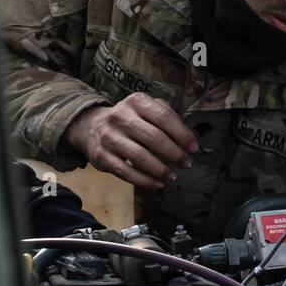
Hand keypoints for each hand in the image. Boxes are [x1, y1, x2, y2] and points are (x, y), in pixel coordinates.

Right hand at [65, 95, 198, 190]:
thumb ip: (167, 116)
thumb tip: (188, 139)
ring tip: (173, 176)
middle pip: (154, 137)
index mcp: (136, 101)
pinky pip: (125, 172)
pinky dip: (144, 181)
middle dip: (174, 153)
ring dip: (160, 170)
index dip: (182, 134)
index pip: (164, 117)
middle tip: (186, 164)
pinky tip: (157, 184)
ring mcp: (109, 136)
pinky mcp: (101, 156)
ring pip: (139, 157)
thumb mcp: (146, 108)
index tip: (193, 148)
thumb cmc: (130, 119)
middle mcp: (120, 116)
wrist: (91, 127)